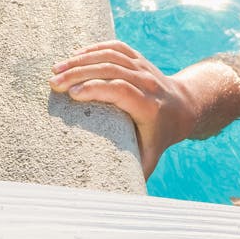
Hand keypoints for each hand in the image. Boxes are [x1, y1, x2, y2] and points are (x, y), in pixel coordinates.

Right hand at [50, 40, 196, 176]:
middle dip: (80, 74)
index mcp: (150, 106)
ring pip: (111, 55)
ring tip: (56, 70)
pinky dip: (94, 48)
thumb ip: (136, 170)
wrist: (185, 108)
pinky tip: (75, 56)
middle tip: (54, 83)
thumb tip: (115, 191)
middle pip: (112, 70)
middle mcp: (148, 83)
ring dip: (82, 59)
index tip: (72, 95)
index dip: (97, 89)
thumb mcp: (152, 154)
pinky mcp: (138, 58)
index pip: (122, 90)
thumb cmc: (162, 135)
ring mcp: (144, 68)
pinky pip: (115, 47)